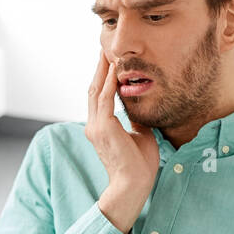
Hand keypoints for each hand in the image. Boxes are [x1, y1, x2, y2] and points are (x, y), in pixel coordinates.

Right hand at [86, 53, 158, 232]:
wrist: (133, 185)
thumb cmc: (139, 165)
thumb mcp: (139, 135)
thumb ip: (134, 119)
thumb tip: (140, 106)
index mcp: (100, 127)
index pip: (99, 96)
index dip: (103, 77)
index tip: (109, 61)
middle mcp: (93, 125)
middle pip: (94, 89)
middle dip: (99, 68)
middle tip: (104, 48)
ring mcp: (95, 127)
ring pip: (97, 90)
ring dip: (103, 70)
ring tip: (108, 52)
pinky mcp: (103, 128)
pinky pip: (105, 98)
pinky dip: (110, 82)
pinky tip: (115, 68)